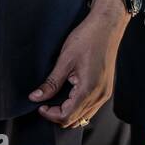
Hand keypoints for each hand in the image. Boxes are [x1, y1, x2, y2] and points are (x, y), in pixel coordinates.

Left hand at [30, 0, 125, 127]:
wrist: (108, 25)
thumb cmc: (89, 38)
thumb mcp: (65, 59)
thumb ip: (51, 82)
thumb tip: (36, 97)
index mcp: (88, 89)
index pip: (66, 116)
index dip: (49, 115)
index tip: (40, 105)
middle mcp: (100, 95)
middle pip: (75, 120)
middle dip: (57, 115)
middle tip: (45, 103)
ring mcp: (105, 92)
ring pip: (84, 116)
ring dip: (69, 112)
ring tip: (57, 99)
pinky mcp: (106, 88)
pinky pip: (91, 107)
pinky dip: (78, 107)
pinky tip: (70, 95)